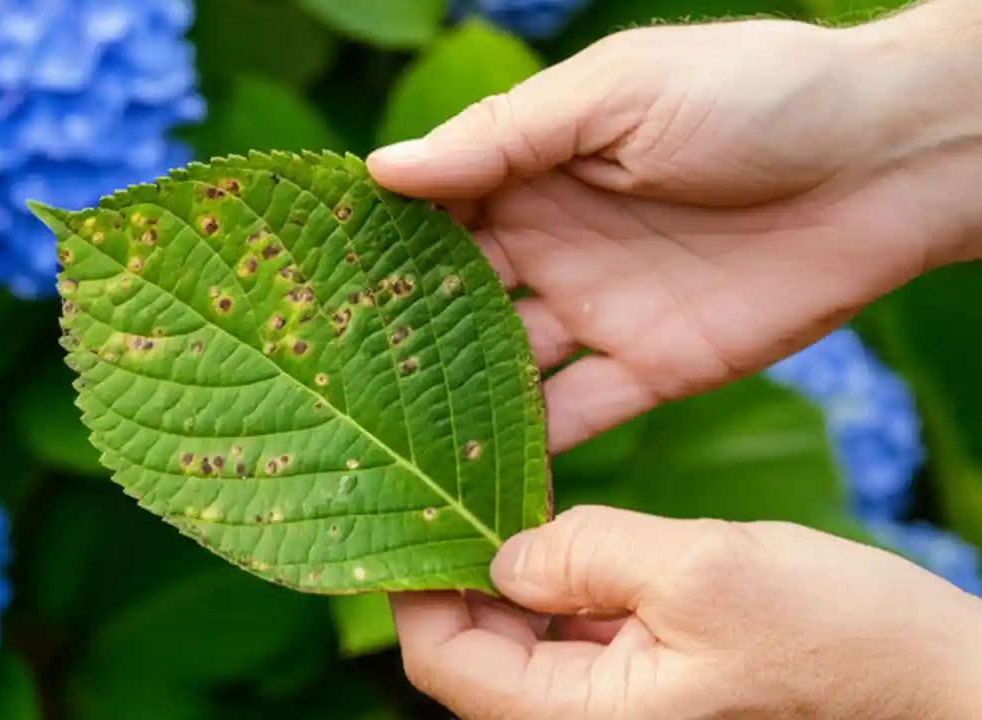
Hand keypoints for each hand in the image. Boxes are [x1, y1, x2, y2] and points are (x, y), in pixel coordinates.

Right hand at [367, 11, 981, 451]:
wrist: (886, 159)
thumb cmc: (752, 91)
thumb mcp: (618, 90)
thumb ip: (504, 136)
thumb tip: (383, 169)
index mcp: (533, 167)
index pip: (430, 215)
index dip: (371, 250)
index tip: (300, 290)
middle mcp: (550, 243)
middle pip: (450, 304)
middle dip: (392, 341)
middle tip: (320, 392)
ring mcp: (596, 311)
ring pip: (499, 370)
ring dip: (446, 407)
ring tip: (379, 451)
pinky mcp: (651, 369)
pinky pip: (575, 418)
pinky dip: (528, 452)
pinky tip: (473, 484)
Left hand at [392, 506, 981, 718]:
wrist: (931, 678)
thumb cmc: (837, 637)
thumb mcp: (704, 571)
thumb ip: (588, 553)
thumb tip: (503, 556)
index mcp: (587, 719)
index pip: (447, 665)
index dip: (414, 589)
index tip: (412, 514)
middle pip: (472, 654)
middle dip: (456, 573)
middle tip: (451, 488)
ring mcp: (616, 702)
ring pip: (518, 638)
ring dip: (504, 572)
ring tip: (500, 498)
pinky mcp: (645, 673)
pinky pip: (568, 630)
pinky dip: (555, 578)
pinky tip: (562, 528)